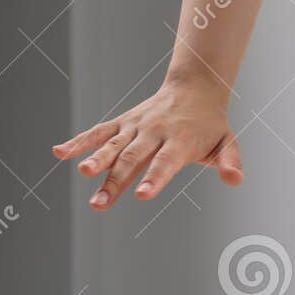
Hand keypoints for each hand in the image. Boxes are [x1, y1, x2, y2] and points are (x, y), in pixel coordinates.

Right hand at [52, 73, 243, 210]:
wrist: (194, 89)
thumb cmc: (211, 125)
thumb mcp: (228, 143)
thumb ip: (231, 162)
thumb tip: (235, 180)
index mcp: (180, 141)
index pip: (165, 162)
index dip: (154, 178)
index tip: (141, 195)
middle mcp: (155, 133)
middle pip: (132, 159)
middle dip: (116, 182)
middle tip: (99, 205)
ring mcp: (136, 127)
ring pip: (113, 146)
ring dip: (96, 161)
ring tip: (82, 175)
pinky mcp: (123, 123)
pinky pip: (98, 132)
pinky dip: (79, 141)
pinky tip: (59, 153)